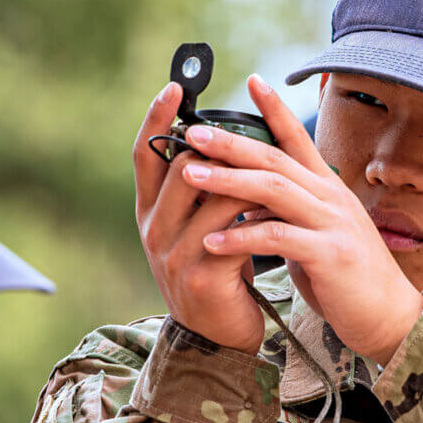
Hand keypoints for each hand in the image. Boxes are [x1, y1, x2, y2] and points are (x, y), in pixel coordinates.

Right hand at [133, 83, 263, 353]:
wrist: (223, 335)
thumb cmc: (220, 270)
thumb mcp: (202, 225)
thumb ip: (202, 190)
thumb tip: (222, 138)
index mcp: (150, 212)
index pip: (145, 154)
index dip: (156, 119)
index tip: (175, 86)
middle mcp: (153, 230)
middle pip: (179, 165)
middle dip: (217, 145)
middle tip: (248, 130)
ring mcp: (172, 254)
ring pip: (211, 192)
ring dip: (247, 176)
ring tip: (274, 166)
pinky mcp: (200, 275)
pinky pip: (233, 228)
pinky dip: (258, 212)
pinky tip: (278, 207)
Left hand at [179, 75, 422, 363]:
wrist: (389, 318)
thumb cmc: (348, 279)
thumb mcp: (315, 237)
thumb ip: (286, 215)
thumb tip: (248, 200)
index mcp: (328, 190)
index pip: (299, 139)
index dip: (275, 109)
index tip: (251, 80)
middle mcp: (332, 198)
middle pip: (275, 159)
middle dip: (231, 143)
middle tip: (193, 132)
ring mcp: (333, 224)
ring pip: (274, 190)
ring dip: (228, 181)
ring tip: (190, 176)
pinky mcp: (330, 255)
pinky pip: (278, 238)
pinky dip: (242, 236)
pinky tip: (212, 240)